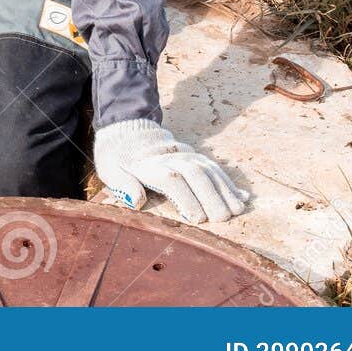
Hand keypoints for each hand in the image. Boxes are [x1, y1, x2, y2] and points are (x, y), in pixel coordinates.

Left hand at [94, 118, 249, 224]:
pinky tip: (241, 197)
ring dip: (225, 190)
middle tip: (223, 219)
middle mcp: (171, 158)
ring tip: (237, 210)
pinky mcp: (194, 156)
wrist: (127, 130)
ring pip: (209, 170)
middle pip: (196, 174)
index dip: (187, 199)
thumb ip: (124, 185)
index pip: (172, 180)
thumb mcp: (110, 170)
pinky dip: (228, 183)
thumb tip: (136, 201)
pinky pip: (214, 168)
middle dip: (211, 197)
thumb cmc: (117, 158)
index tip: (198, 219)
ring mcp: (185, 155)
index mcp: (149, 164)